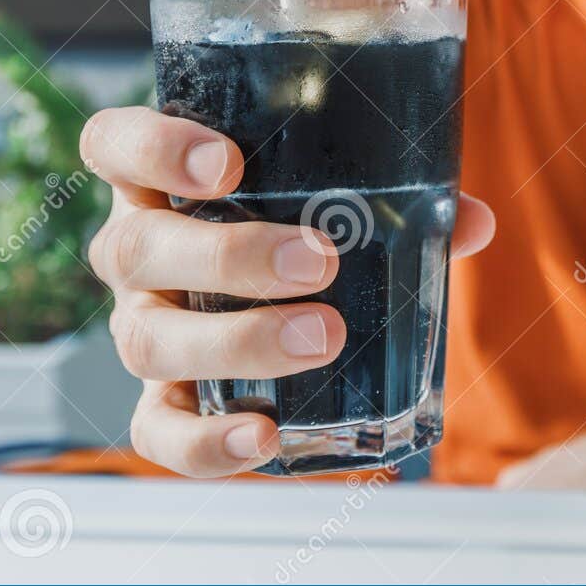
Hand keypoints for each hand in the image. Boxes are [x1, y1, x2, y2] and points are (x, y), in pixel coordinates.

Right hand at [80, 105, 495, 476]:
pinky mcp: (160, 399)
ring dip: (236, 342)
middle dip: (228, 257)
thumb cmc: (300, 223)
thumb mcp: (337, 195)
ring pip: (147, 339)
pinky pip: (158, 431)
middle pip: (137, 248)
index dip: (154, 148)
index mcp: (160, 180)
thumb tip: (471, 222)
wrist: (282, 291)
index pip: (114, 144)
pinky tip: (265, 435)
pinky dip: (205, 441)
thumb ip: (398, 199)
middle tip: (319, 261)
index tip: (229, 164)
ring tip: (323, 337)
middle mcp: (137, 251)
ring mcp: (141, 326)